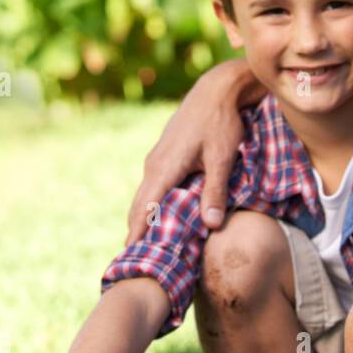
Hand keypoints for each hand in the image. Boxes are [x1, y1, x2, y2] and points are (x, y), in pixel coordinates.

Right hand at [124, 60, 256, 245]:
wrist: (216, 91)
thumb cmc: (221, 123)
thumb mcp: (221, 158)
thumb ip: (215, 191)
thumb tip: (211, 226)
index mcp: (164, 168)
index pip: (145, 209)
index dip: (137, 233)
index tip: (131, 257)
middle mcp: (154, 165)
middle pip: (140, 205)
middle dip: (136, 232)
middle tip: (136, 261)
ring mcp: (156, 159)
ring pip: (145, 196)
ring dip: (143, 219)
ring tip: (145, 246)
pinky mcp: (164, 155)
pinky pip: (152, 186)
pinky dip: (151, 205)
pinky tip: (160, 218)